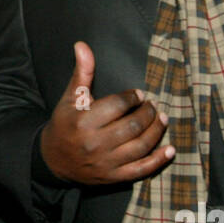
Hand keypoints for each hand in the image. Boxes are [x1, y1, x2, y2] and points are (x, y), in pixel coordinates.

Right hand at [38, 41, 174, 183]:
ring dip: (157, 131)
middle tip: (153, 106)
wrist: (53, 159)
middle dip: (148, 113)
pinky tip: (170, 149)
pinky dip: (158, 160)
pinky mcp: (113, 177)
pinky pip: (141, 170)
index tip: (139, 95)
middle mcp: (95, 143)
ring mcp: (106, 162)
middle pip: (133, 126)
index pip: (118, 106)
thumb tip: (82, 45)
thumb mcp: (70, 98)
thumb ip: (81, 72)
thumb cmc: (64, 124)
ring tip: (162, 119)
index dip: (133, 98)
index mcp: (84, 121)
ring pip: (140, 146)